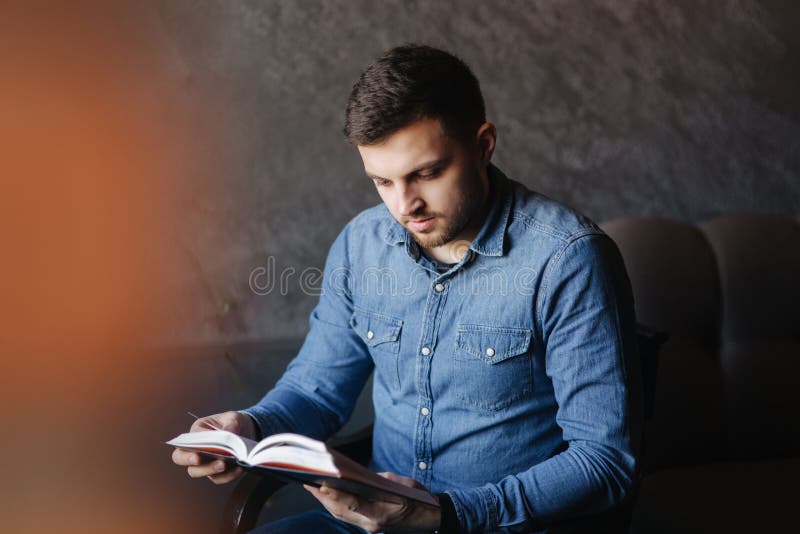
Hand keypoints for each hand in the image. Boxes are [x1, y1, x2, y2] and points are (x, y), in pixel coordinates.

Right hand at [170, 411, 256, 484]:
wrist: (246, 432)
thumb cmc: (233, 422)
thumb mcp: (234, 418)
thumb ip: (231, 424)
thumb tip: (229, 433)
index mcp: (197, 430)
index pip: (186, 440)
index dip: (189, 446)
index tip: (196, 451)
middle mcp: (196, 448)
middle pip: (181, 458)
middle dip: (188, 459)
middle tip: (199, 459)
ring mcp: (204, 462)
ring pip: (197, 471)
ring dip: (209, 469)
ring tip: (223, 465)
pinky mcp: (216, 472)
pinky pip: (217, 478)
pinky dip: (227, 476)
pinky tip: (238, 469)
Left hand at [304, 472, 440, 532]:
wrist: (430, 518)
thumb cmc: (418, 498)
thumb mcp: (400, 484)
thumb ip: (376, 480)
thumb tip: (355, 476)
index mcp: (381, 513)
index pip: (353, 503)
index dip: (335, 494)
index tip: (321, 483)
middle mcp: (372, 523)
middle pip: (340, 511)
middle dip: (323, 496)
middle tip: (307, 480)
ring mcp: (369, 527)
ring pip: (340, 515)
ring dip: (325, 501)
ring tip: (312, 485)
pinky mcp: (369, 526)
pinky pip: (346, 516)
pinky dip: (335, 505)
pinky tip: (327, 494)